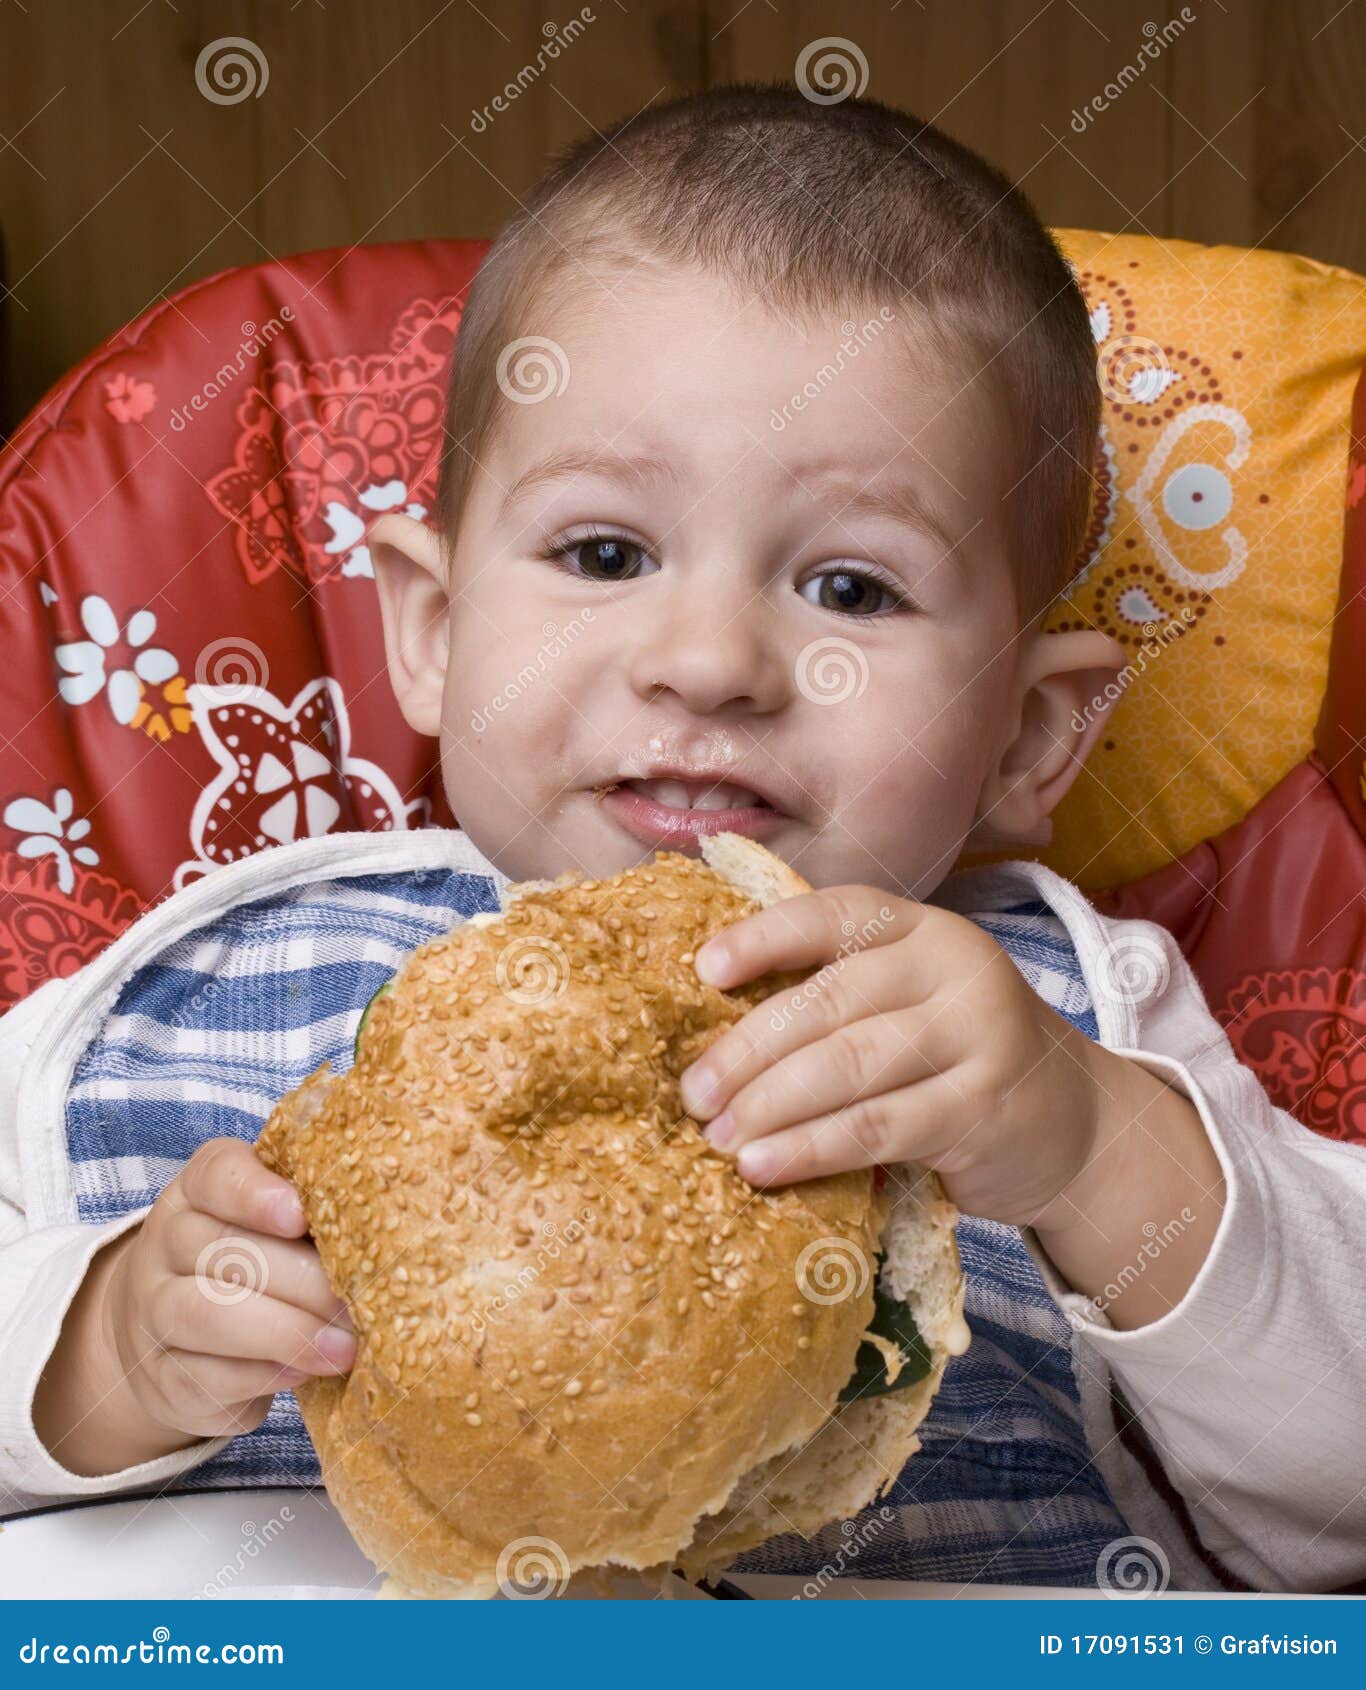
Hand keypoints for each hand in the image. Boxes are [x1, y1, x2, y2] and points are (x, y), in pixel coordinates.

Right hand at [103, 1137, 355, 1444]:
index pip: (217, 1175)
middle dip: (301, 1279)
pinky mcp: (163, 1377)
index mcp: (199, 1190)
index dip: (257, 1194)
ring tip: (345, 1347)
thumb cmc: (255, 1260)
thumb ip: (317, 1212)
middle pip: (224, 1249)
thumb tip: (391, 1224)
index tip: (301, 1215)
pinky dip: (262, 1376)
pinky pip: (205, 1376)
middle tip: (359, 1301)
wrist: (175, 1334)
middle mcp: (166, 1242)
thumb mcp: (278, 1224)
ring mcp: (153, 1312)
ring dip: (285, 1333)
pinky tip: (307, 1373)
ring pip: (206, 1314)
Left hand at [678, 885, 1223, 1326]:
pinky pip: (877, 1127)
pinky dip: (810, 1148)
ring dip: (769, 1105)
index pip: (834, 914)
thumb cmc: (960, 1059)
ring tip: (719, 1138)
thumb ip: (840, 1001)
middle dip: (748, 1050)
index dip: (764, 937)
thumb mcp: (913, 1003)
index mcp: (923, 929)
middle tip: (693, 1094)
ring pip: (847, 1066)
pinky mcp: (982, 1107)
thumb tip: (715, 1037)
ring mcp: (976, 1035)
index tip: (704, 971)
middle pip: (829, 1001)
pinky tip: (765, 1167)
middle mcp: (955, 968)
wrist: (1075, 1123)